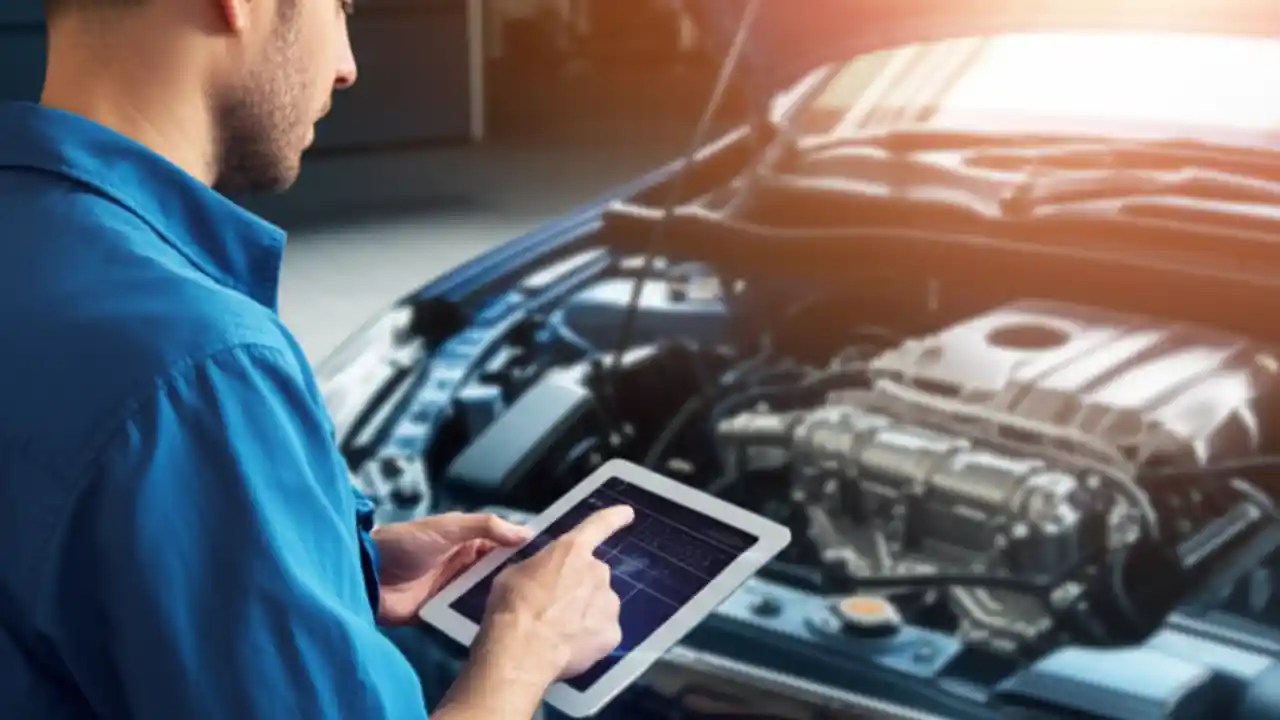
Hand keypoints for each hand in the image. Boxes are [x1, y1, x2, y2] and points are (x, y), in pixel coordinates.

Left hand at [371, 512, 531, 624]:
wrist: (365, 575)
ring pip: (485, 597)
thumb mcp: (447, 527)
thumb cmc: (404, 544)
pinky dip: (479, 621)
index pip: (504, 545)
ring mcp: (452, 591)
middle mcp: (464, 565)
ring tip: (529, 612)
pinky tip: (500, 627)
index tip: (552, 560)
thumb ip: (485, 526)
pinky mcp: (441, 613)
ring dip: (500, 602)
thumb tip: (525, 531)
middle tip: (547, 592)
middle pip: (498, 574)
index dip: (524, 551)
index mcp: (467, 541)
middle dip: (517, 581)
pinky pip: (465, 618)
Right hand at [479, 505, 634, 682]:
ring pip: (600, 604)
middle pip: (593, 575)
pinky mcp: (613, 634)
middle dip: (579, 587)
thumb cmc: (511, 606)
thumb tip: (543, 576)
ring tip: (559, 632)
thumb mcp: (514, 574)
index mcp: (572, 550)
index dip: (613, 518)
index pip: (598, 525)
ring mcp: (609, 604)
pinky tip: (569, 647)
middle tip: (554, 607)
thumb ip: (538, 569)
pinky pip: (603, 632)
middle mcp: (598, 571)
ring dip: (585, 612)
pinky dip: (590, 638)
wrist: (521, 651)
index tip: (627, 513)